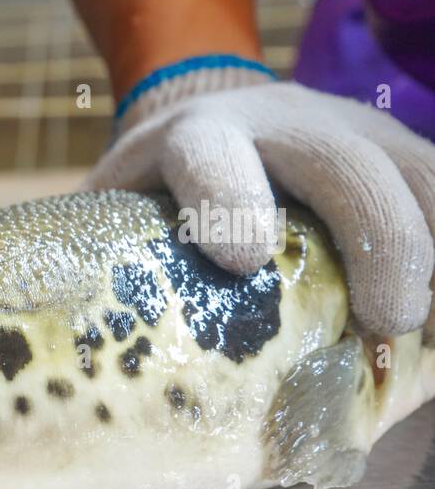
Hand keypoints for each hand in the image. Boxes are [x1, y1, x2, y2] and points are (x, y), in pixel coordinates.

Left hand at [86, 75, 434, 336]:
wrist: (212, 115)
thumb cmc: (153, 196)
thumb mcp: (114, 218)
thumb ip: (108, 269)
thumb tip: (88, 373)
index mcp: (188, 139)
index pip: (205, 156)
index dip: (227, 200)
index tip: (244, 258)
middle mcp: (279, 123)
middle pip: (341, 164)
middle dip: (377, 239)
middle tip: (388, 319)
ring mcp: (351, 131)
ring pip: (415, 171)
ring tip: (432, 324)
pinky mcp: (398, 151)